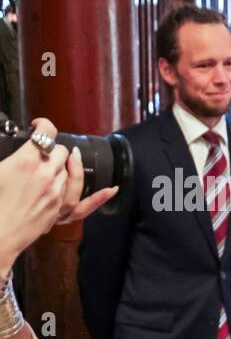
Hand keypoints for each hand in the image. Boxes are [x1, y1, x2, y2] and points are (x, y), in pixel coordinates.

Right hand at [0, 118, 118, 274]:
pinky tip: (112, 190)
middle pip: (60, 154)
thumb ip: (8, 158)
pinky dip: (98, 197)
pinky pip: (82, 205)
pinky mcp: (57, 213)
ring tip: (70, 158)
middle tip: (45, 150)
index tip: (39, 126)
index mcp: (26, 162)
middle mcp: (46, 176)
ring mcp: (55, 196)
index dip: (43, 126)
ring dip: (71, 165)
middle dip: (54, 149)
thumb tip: (17, 156)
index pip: (44, 136)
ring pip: (72, 174)